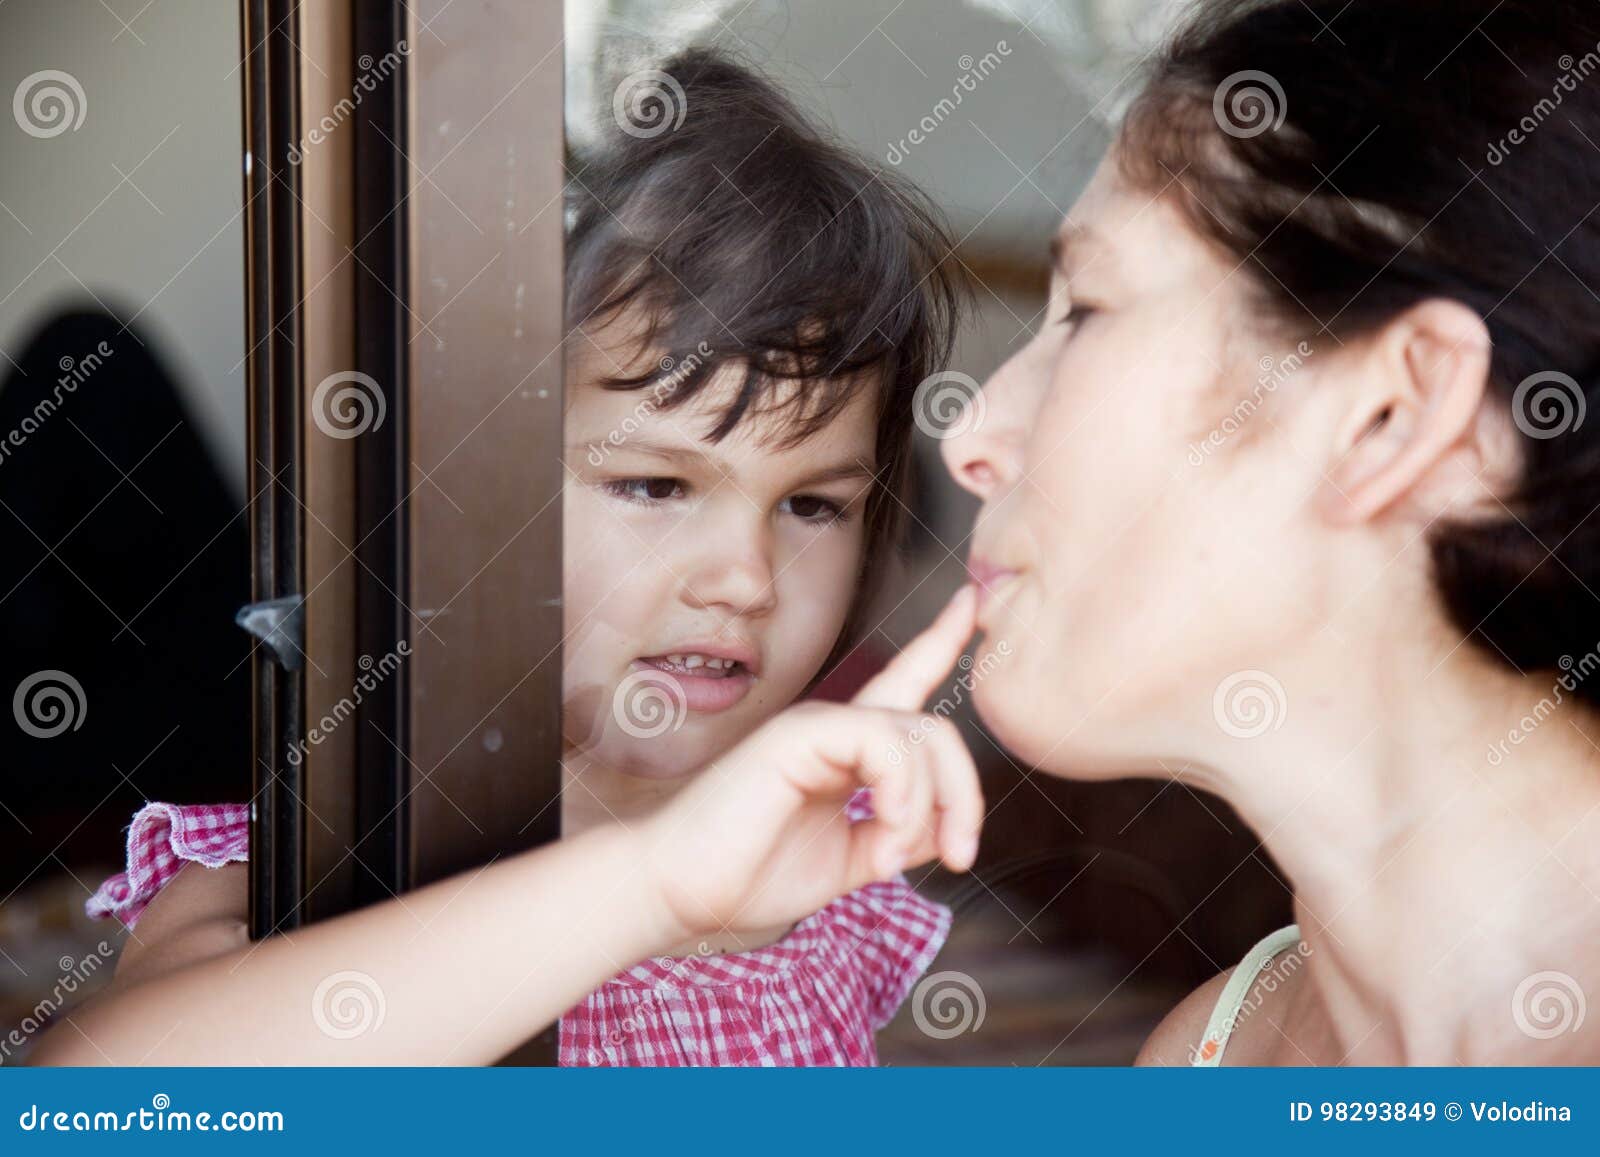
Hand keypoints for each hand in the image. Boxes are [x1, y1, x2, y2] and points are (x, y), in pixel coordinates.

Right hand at [638, 584, 983, 940]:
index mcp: (846, 751)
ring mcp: (816, 725)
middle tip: (960, 856)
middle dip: (965, 792)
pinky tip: (883, 843)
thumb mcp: (851, 859)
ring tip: (893, 862)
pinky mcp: (799, 734)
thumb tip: (949, 829)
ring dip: (929, 807)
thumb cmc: (750, 875)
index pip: (904, 681)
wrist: (683, 891)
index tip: (971, 602)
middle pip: (935, 728)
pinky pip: (884, 744)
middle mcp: (834, 727)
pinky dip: (902, 796)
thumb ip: (900, 836)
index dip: (939, 641)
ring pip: (920, 736)